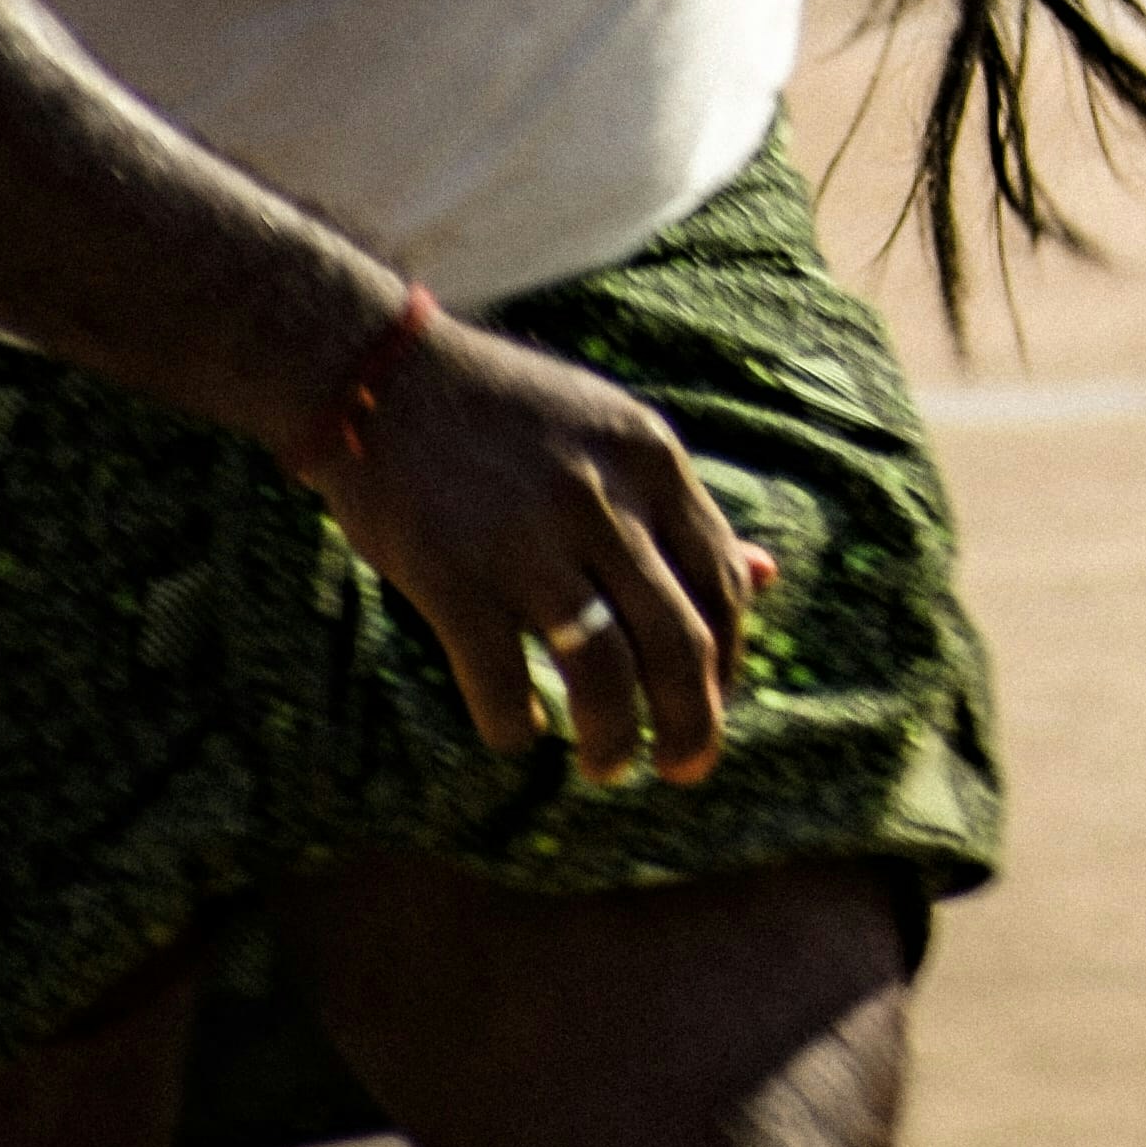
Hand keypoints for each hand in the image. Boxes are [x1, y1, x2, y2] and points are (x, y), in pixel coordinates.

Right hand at [315, 314, 774, 784]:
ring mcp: (526, 537)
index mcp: (652, 459)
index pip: (722, 584)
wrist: (377, 377)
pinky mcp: (450, 573)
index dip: (727, 660)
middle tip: (685, 769)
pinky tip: (518, 733)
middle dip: (692, 724)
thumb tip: (768, 575)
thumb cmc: (504, 415)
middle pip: (679, 642)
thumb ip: (681, 511)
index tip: (713, 701)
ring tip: (608, 768)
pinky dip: (515, 724)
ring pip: (605, 674)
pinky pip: (501, 680)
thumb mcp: (612, 436)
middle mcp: (602, 498)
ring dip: (613, 740)